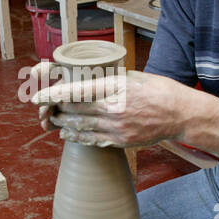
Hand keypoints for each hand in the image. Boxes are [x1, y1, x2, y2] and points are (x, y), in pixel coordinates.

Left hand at [30, 65, 194, 147]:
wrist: (181, 115)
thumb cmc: (159, 90)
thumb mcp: (132, 77)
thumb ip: (108, 80)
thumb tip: (86, 78)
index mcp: (115, 89)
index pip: (76, 92)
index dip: (53, 95)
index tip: (37, 97)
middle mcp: (113, 110)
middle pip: (74, 111)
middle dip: (55, 110)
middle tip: (44, 107)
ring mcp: (116, 128)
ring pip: (80, 127)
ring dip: (63, 123)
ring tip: (52, 119)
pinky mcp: (121, 141)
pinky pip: (92, 140)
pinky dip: (77, 137)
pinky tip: (67, 134)